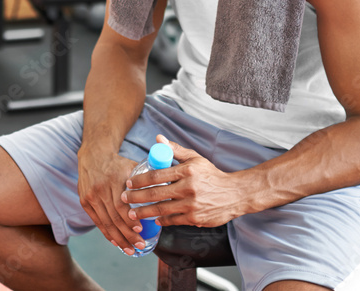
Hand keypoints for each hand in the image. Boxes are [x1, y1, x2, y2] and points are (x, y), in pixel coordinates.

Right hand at [77, 146, 143, 254]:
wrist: (93, 155)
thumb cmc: (118, 163)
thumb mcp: (132, 166)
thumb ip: (146, 179)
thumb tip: (165, 190)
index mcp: (114, 179)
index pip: (121, 205)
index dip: (130, 219)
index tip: (141, 229)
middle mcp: (100, 189)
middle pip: (114, 217)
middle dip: (127, 234)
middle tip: (139, 245)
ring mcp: (90, 196)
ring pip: (106, 222)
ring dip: (118, 238)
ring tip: (130, 250)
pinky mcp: (84, 201)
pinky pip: (97, 221)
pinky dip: (107, 233)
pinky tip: (116, 242)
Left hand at [121, 135, 240, 228]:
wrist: (234, 194)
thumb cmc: (212, 175)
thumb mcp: (195, 158)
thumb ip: (175, 150)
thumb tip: (158, 139)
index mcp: (187, 171)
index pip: (157, 175)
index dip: (140, 180)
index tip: (129, 182)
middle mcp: (189, 188)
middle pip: (156, 194)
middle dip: (137, 198)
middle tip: (125, 199)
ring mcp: (192, 205)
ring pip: (162, 210)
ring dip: (145, 213)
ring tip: (133, 214)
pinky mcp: (195, 218)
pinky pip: (173, 220)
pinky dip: (162, 220)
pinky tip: (154, 219)